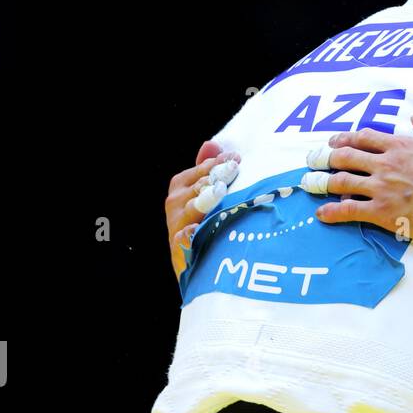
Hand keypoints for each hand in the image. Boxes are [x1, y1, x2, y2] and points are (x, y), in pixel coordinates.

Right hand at [164, 141, 241, 278]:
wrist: (201, 268)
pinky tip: (195, 231)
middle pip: (198, 187)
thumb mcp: (208, 196)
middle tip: (233, 170)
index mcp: (182, 187)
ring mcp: (176, 228)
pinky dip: (188, 236)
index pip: (201, 171)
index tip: (236, 159)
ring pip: (191, 209)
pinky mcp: (179, 251)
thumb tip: (211, 144)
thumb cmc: (207, 224)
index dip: (218, 164)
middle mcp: (176, 205)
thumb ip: (210, 169)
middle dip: (215, 178)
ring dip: (204, 201)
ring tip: (219, 194)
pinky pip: (182, 240)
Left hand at [302, 116, 412, 257]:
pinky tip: (322, 214)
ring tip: (308, 184)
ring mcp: (382, 189)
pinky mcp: (383, 214)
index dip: (346, 138)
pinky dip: (332, 212)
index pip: (365, 138)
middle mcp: (386, 165)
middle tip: (313, 160)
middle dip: (325, 158)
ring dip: (321, 182)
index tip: (334, 141)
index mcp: (402, 145)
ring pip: (341, 182)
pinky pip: (349, 211)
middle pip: (345, 157)